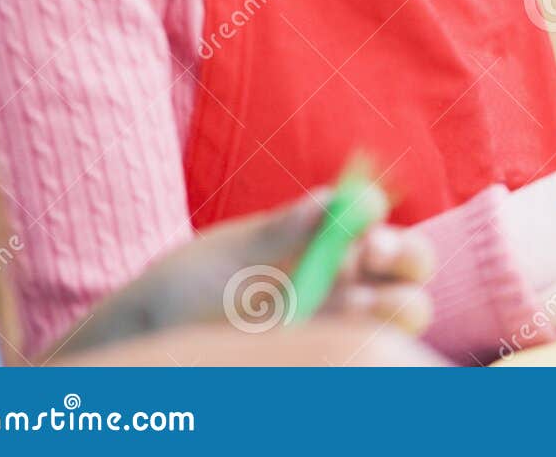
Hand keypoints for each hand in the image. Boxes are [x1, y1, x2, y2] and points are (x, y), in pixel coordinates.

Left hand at [53, 190, 434, 356]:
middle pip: (409, 274)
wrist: (145, 342)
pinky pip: (360, 355)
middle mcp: (345, 283)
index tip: (366, 232)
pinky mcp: (318, 359)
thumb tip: (332, 196)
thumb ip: (282, 231)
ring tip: (349, 305)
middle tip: (371, 258)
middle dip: (406, 260)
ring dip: (389, 307)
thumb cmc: (187, 285)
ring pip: (400, 319)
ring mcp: (335, 328)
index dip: (388, 230)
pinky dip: (356, 346)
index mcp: (327, 243)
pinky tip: (323, 339)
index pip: (383, 232)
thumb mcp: (229, 255)